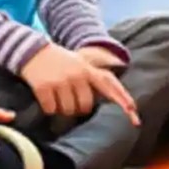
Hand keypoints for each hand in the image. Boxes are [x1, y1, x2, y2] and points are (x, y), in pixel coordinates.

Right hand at [20, 44, 139, 125]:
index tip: (135, 116)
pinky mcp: (44, 87)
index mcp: (89, 70)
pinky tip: (46, 96)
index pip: (110, 85)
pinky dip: (48, 108)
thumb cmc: (61, 61)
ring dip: (62, 109)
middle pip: (85, 107)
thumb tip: (114, 88)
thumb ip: (96, 77)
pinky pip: (51, 110)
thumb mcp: (81, 63)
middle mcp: (77, 75)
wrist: (33, 51)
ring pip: (68, 111)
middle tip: (68, 97)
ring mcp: (61, 81)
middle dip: (77, 108)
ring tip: (57, 95)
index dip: (123, 100)